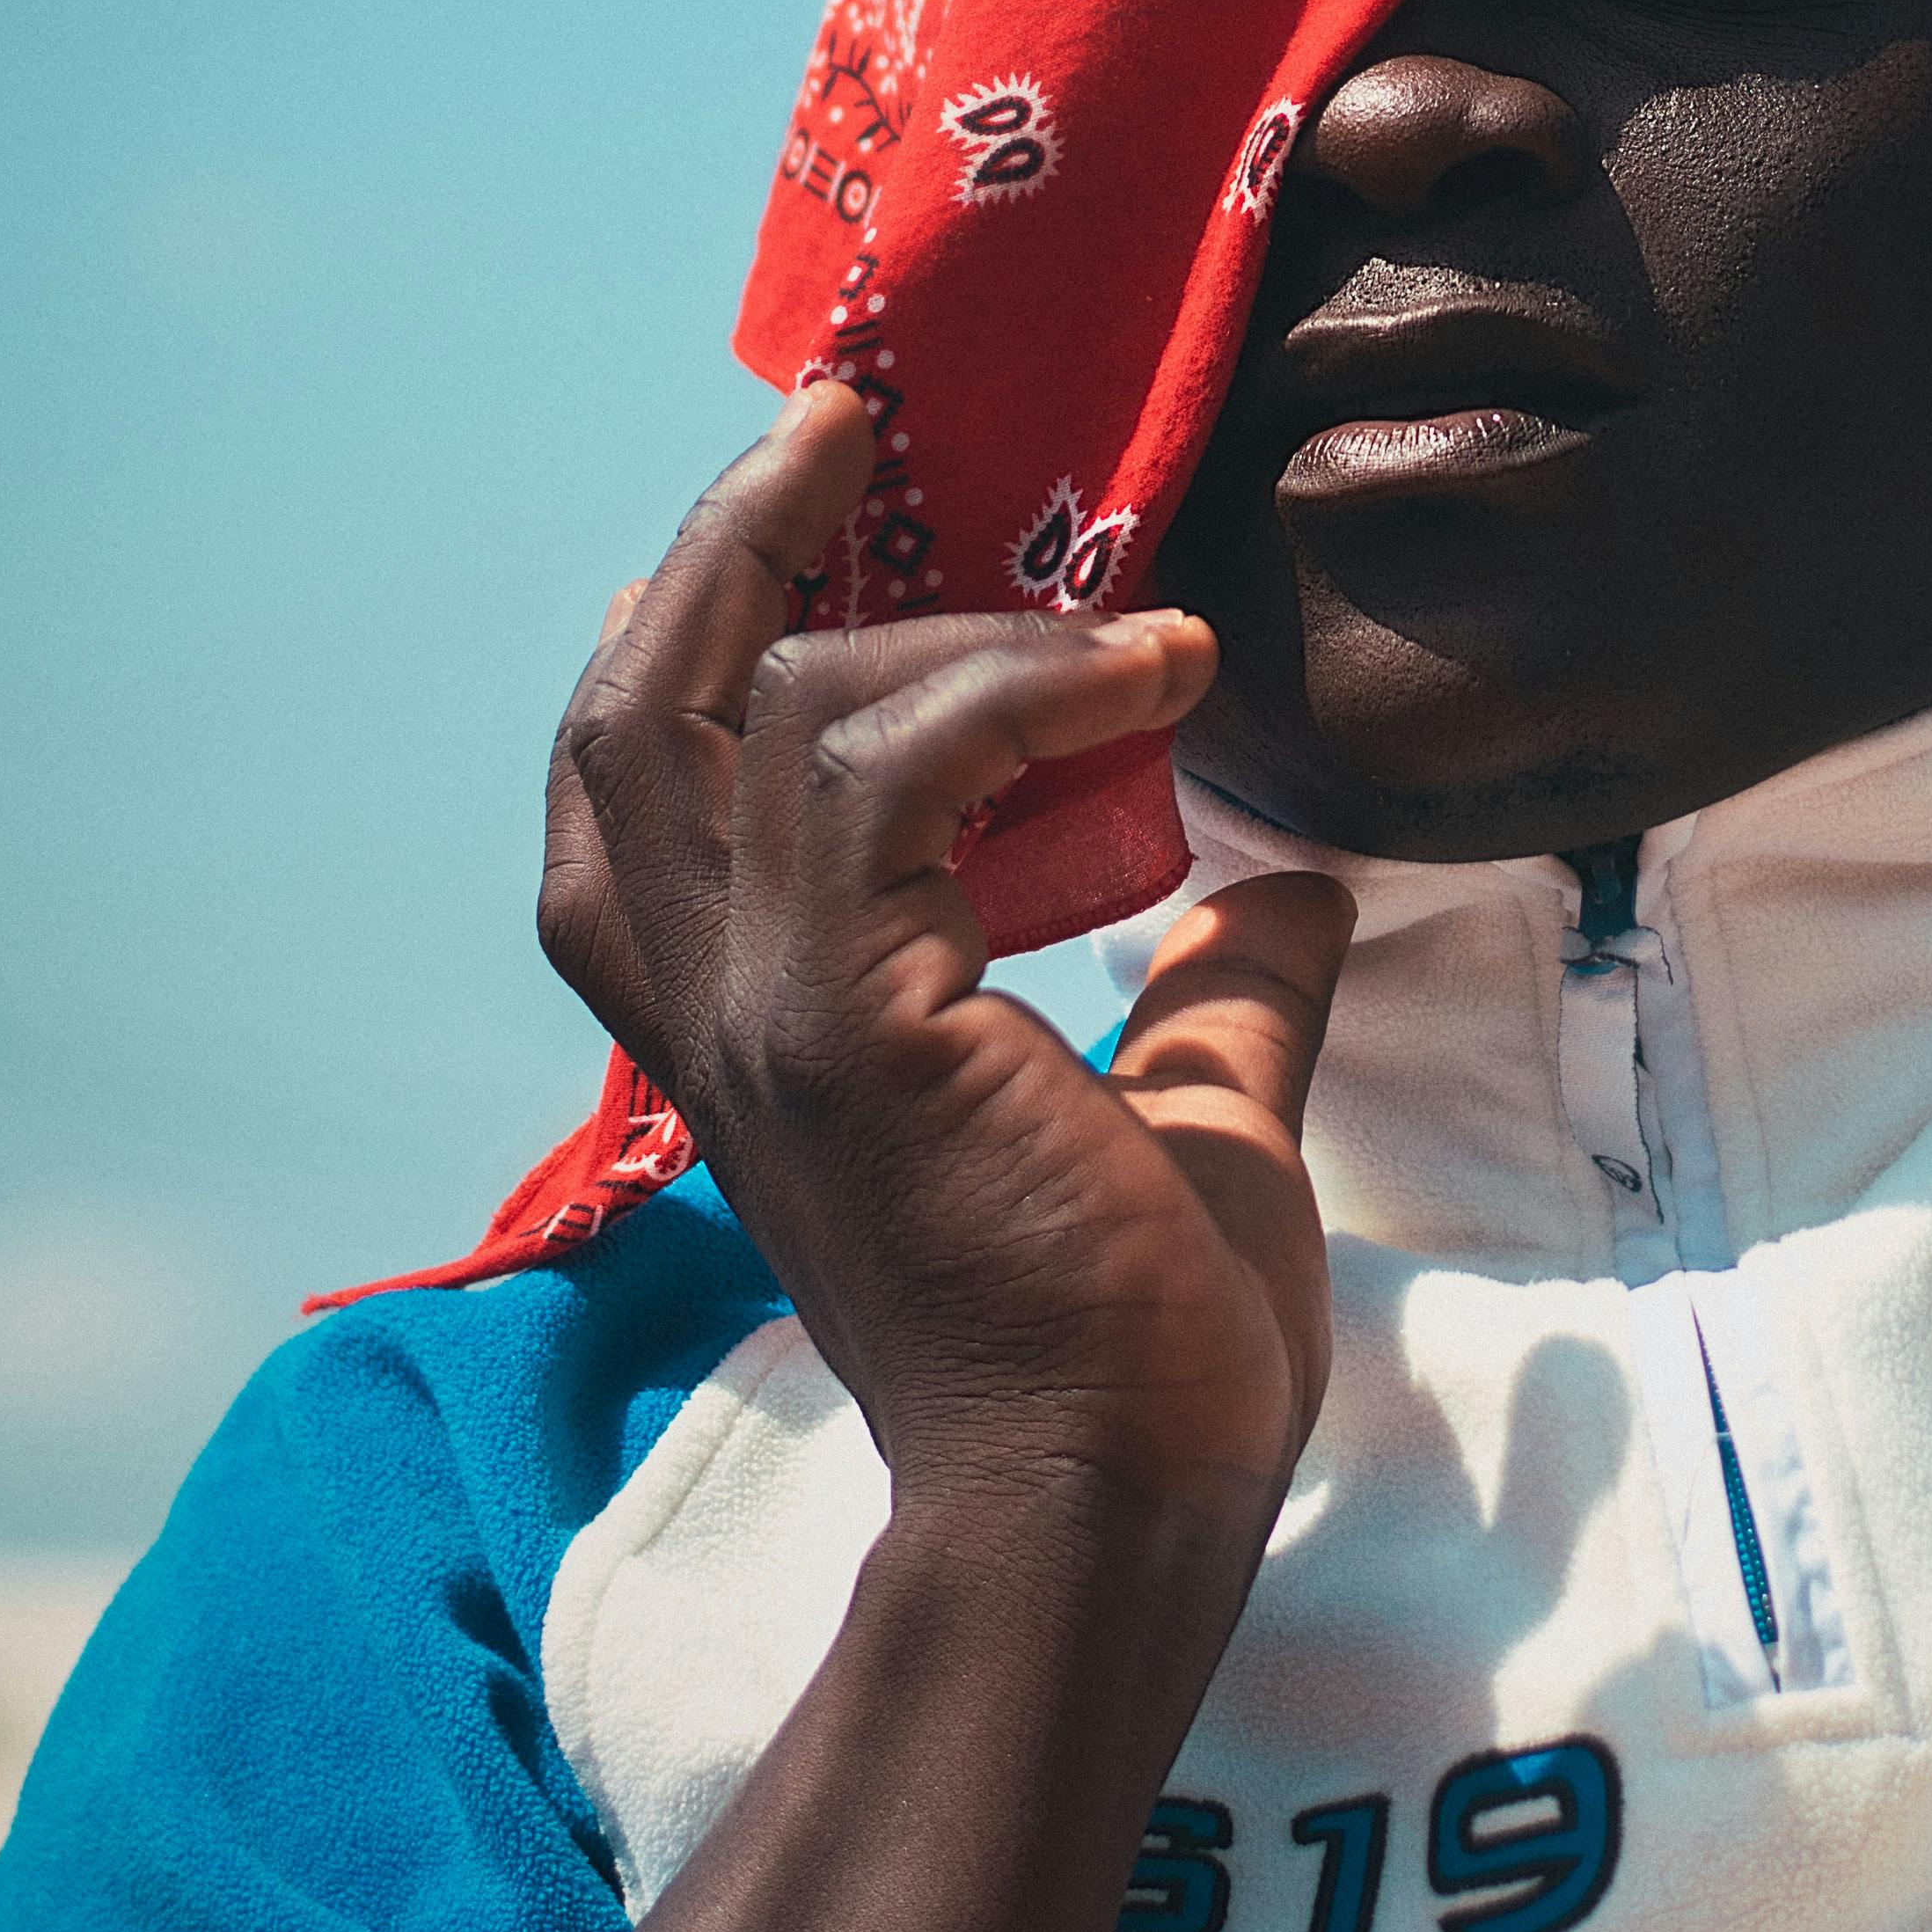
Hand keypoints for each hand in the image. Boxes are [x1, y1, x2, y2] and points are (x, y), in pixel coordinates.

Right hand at [540, 384, 1353, 1539]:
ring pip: (759, 705)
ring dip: (943, 616)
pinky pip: (884, 765)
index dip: (692, 627)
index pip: (640, 784)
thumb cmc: (1139, 1351)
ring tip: (1121, 614)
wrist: (1120, 1511)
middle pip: (631, 710)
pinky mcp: (848, 1024)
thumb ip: (1218, 991)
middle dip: (722, 542)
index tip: (804, 507)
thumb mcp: (1189, 1119)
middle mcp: (716, 1010)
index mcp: (756, 1026)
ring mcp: (766, 1015)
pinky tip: (1153, 678)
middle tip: (842, 420)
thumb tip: (1300, 882)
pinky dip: (1020, 687)